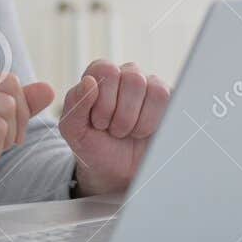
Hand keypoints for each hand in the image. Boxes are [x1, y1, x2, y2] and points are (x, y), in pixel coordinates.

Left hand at [59, 59, 169, 196]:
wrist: (115, 171)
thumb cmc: (94, 146)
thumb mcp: (74, 130)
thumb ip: (74, 104)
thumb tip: (89, 81)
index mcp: (99, 74)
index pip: (106, 70)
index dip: (104, 101)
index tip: (99, 122)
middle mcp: (124, 74)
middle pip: (133, 79)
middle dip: (122, 115)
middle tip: (113, 130)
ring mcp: (148, 85)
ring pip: (153, 89)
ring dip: (138, 121)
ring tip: (127, 131)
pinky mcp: (166, 99)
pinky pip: (166, 99)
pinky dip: (151, 123)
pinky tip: (142, 131)